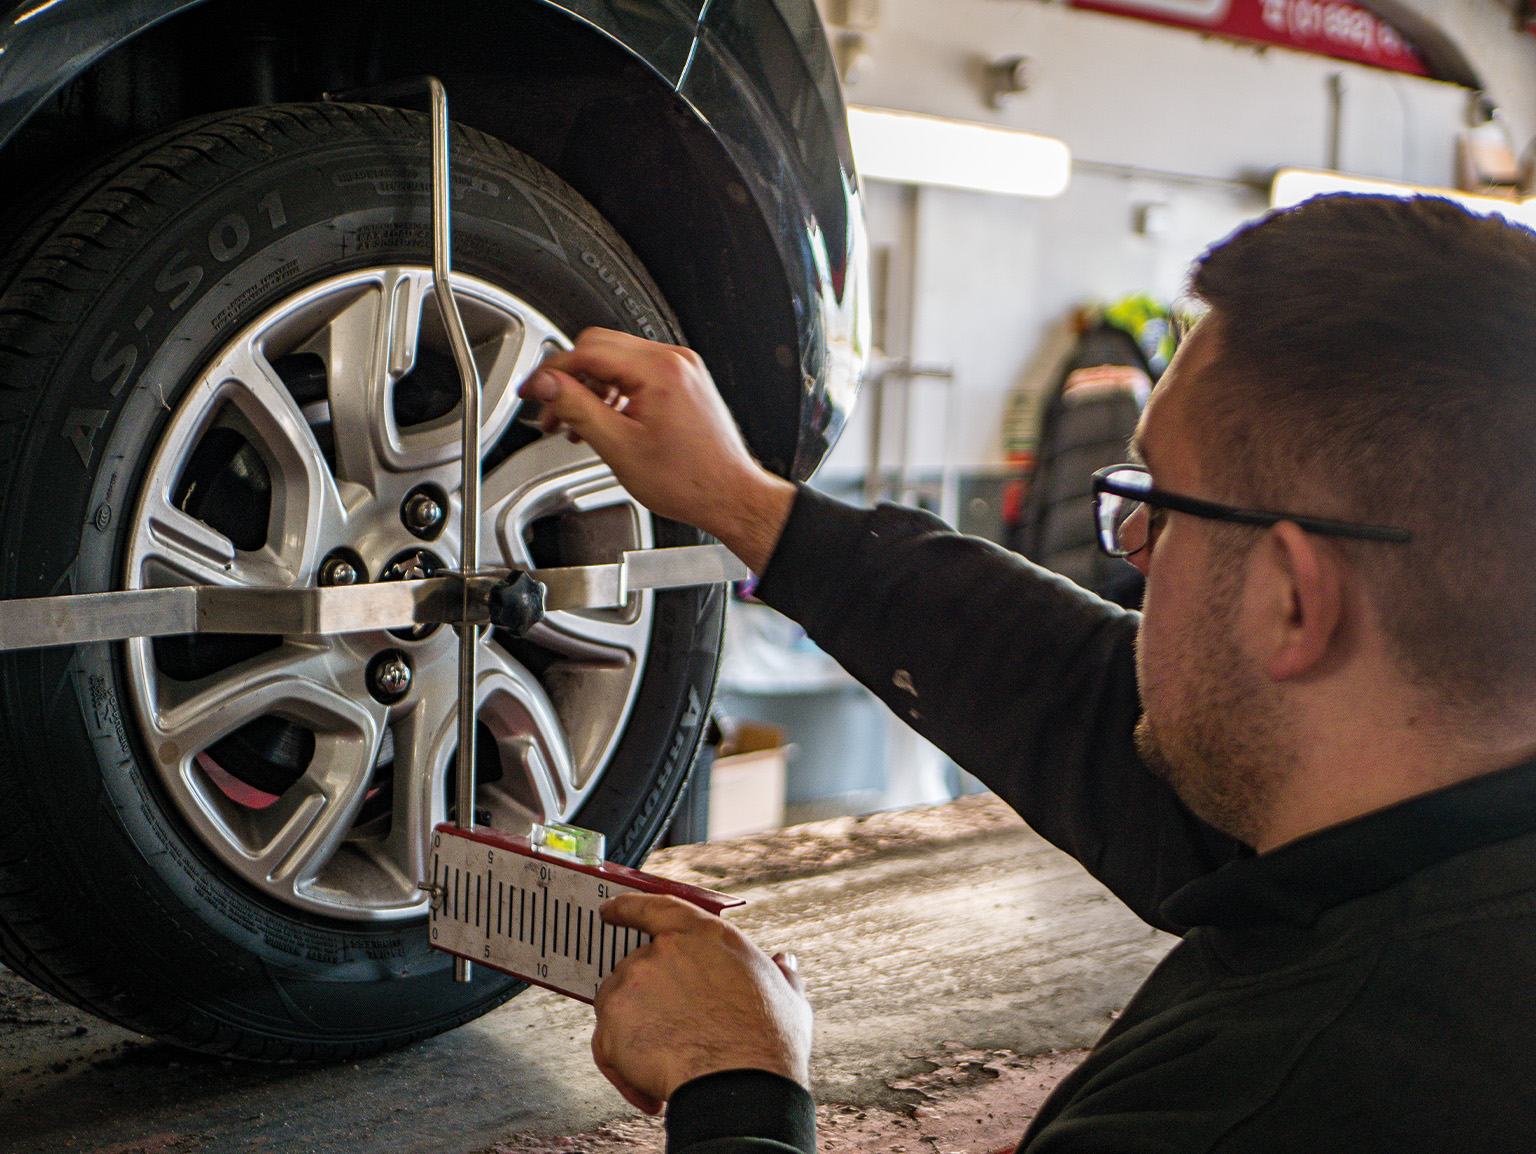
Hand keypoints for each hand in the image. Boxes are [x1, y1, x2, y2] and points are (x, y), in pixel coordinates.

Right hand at [516, 329, 795, 572]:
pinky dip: (613, 393)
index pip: (587, 351)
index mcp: (658, 370)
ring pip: (617, 361)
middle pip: (599, 349)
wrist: (729, 496)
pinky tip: (601, 421)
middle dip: (569, 379)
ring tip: (573, 423)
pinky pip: (637, 374)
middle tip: (549, 410)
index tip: (532, 391)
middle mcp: (673, 361)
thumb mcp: (619, 447)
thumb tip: (546, 385)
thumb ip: (577, 408)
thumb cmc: (690, 480)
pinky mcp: (684, 382)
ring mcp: (681, 369)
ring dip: (590, 388)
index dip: (551, 372)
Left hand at [590, 893, 811, 1114]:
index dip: (629, 908)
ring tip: (670, 1066)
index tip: (610, 911)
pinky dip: (624, 1070)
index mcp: (704, 934)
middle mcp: (663, 950)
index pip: (657, 907)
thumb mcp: (787, 996)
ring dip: (635, 1034)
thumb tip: (785, 962)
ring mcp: (633, 984)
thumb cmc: (768, 1043)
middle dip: (648, 1000)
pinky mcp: (612, 1024)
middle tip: (675, 1034)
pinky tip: (653, 1095)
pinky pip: (607, 1047)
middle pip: (637, 967)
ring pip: (618, 1006)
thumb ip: (779, 973)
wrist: (741, 1085)